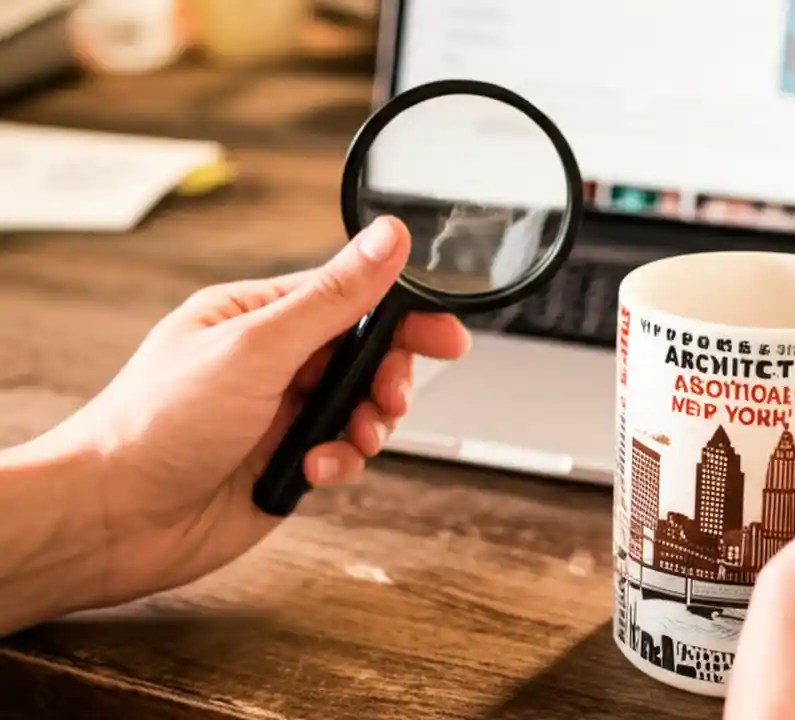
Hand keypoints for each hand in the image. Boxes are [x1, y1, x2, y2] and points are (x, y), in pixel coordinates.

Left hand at [59, 217, 468, 607]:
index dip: (404, 315)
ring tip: (349, 440)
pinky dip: (341, 464)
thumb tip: (387, 240)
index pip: (350, 297)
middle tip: (390, 397)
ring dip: (367, 427)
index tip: (446, 336)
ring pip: (362, 410)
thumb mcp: (257, 348)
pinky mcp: (284, 462)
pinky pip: (343, 455)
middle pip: (365, 356)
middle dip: (388, 379)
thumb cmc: (155, 424)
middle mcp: (273, 361)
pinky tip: (314, 470)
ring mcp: (280, 413)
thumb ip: (333, 297)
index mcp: (258, 315)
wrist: (112, 520)